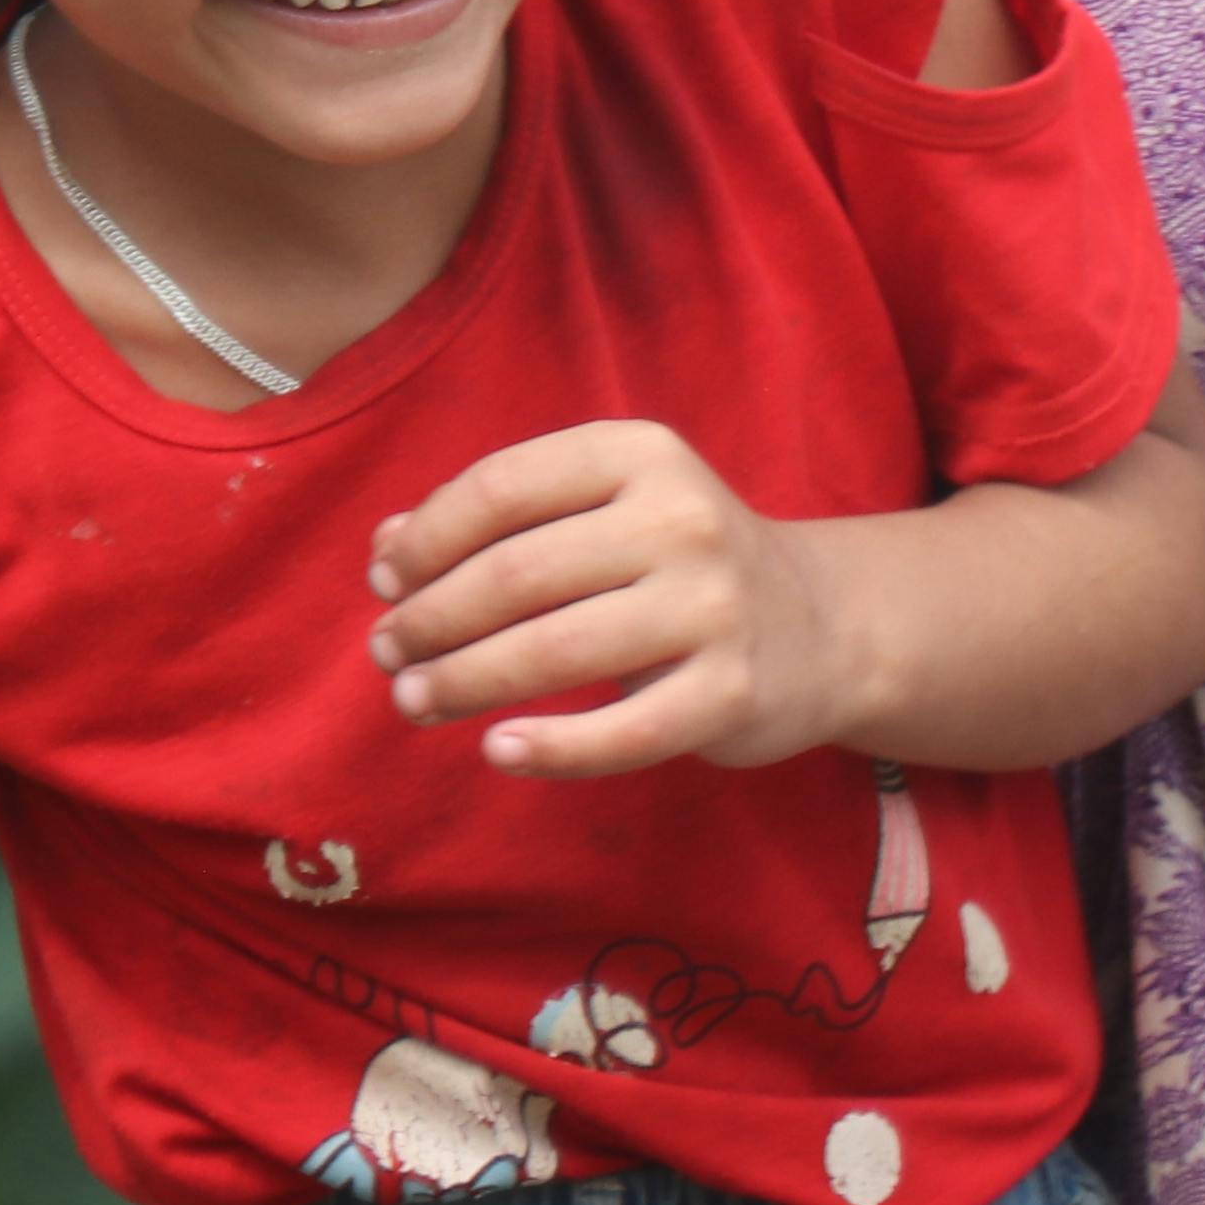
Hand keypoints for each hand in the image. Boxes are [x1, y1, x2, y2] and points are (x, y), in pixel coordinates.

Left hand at [368, 420, 860, 774]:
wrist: (821, 627)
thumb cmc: (677, 563)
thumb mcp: (603, 510)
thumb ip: (501, 516)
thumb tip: (385, 549)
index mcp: (638, 454)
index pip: (500, 490)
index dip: (426, 541)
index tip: (383, 584)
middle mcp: (679, 520)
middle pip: (514, 575)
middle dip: (430, 621)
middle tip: (387, 656)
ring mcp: (711, 608)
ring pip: (552, 651)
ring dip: (463, 683)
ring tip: (415, 701)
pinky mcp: (731, 694)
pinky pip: (619, 732)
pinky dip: (548, 749)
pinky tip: (497, 750)